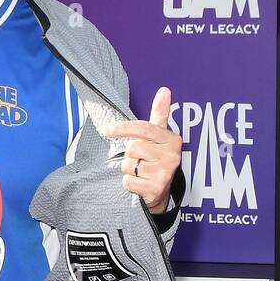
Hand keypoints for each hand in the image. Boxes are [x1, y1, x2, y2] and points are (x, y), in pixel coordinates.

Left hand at [104, 87, 181, 214]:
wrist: (162, 190)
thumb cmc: (157, 159)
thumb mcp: (159, 137)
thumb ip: (159, 114)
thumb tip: (164, 90)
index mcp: (172, 140)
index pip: (144, 129)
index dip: (124, 128)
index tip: (107, 130)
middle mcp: (171, 156)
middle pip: (132, 148)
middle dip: (131, 154)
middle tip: (141, 159)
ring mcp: (164, 174)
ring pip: (128, 165)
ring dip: (129, 169)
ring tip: (141, 171)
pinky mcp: (154, 189)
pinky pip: (127, 181)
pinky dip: (129, 183)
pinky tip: (139, 183)